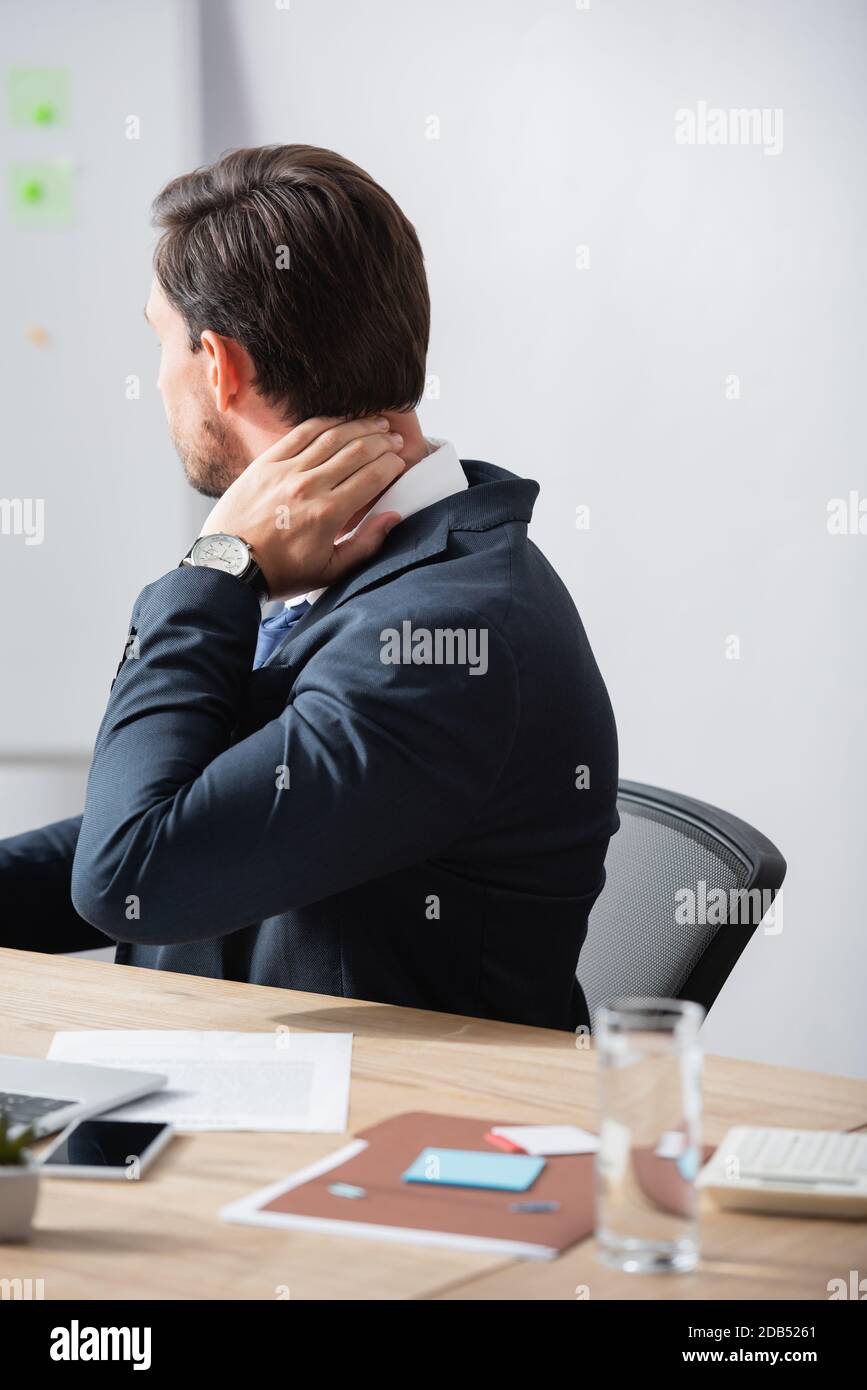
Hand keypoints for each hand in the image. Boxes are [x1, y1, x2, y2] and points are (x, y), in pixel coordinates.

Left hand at [199, 416, 404, 599]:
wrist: (229, 565)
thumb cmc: (281, 572)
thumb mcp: (330, 570)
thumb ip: (366, 544)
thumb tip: (392, 516)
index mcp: (328, 513)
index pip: (373, 476)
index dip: (393, 464)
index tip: (401, 460)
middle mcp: (309, 486)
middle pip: (357, 451)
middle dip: (382, 441)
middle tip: (395, 439)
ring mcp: (286, 470)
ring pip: (332, 437)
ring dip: (359, 426)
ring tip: (376, 423)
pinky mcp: (266, 462)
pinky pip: (301, 433)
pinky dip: (325, 423)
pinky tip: (340, 421)